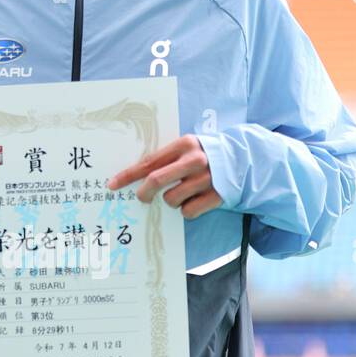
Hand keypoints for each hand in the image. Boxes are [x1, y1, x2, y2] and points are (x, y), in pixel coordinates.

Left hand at [107, 133, 223, 219]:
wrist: (243, 160)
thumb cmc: (204, 155)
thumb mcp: (186, 148)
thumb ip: (165, 158)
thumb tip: (137, 176)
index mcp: (183, 145)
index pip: (148, 162)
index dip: (128, 175)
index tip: (112, 184)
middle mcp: (194, 161)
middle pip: (156, 180)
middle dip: (143, 192)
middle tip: (142, 198)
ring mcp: (207, 179)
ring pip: (171, 199)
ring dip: (171, 201)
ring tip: (181, 193)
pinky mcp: (217, 196)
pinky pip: (188, 211)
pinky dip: (186, 210)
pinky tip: (194, 200)